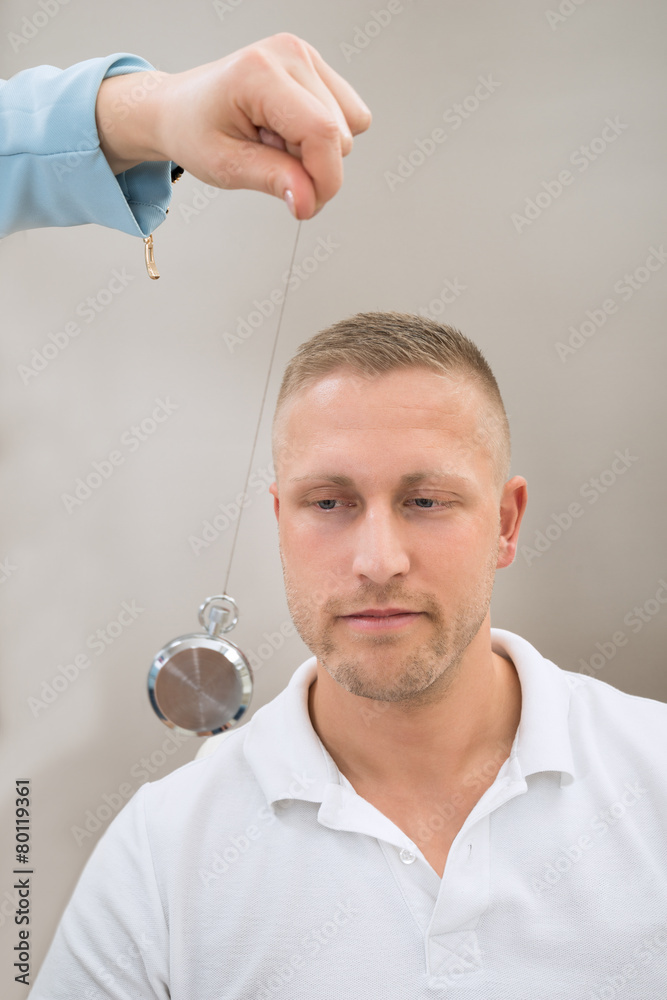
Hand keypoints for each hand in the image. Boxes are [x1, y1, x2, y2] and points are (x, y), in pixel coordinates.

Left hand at [95, 33, 371, 219]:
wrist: (179, 107)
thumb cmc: (193, 129)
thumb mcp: (224, 165)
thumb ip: (271, 180)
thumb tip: (308, 201)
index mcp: (260, 72)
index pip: (322, 131)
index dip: (323, 179)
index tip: (304, 207)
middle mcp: (289, 54)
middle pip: (340, 134)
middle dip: (315, 169)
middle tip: (271, 164)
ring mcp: (305, 57)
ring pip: (351, 127)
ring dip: (317, 151)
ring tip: (275, 143)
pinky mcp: (316, 68)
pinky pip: (349, 117)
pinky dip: (322, 136)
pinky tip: (288, 132)